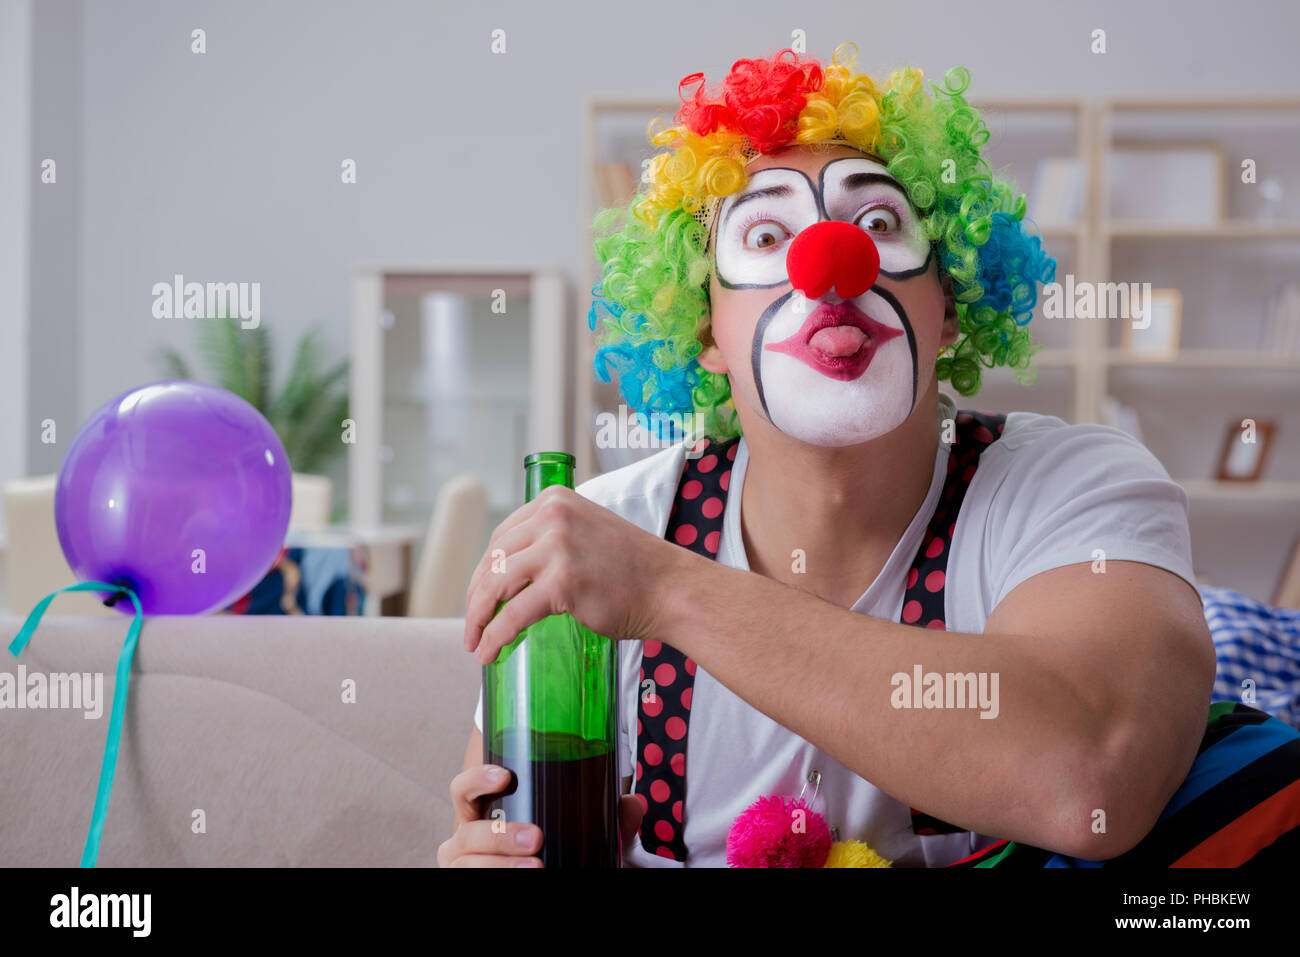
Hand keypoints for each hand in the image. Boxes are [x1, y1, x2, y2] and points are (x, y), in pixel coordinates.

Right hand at [437, 763, 645, 866]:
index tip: (505, 776)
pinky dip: (498, 880)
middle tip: (536, 836)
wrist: (538, 872)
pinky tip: (523, 880)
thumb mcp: (569, 828)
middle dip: (500, 835)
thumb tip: (633, 806)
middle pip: (467, 832)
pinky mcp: (468, 884)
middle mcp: (465, 840)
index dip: (477, 779)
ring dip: (500, 866)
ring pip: (468, 865)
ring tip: (536, 868)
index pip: (463, 789)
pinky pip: (474, 883)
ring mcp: (463, 867)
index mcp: (481, 813)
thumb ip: (602, 816)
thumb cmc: (542, 847)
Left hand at [463, 485, 690, 664]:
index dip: (483, 571)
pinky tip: (490, 652)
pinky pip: (513, 615)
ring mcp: (556, 547)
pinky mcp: (562, 582)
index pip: (501, 536)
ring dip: (478, 619)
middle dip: (476, 598)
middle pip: (493, 560)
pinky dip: (495, 637)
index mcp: (554, 500)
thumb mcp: (586, 533)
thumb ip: (553, 540)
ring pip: (494, 586)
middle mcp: (552, 516)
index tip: (479, 596)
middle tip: (473, 625)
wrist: (670, 588)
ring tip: (475, 643)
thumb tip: (512, 574)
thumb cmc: (633, 569)